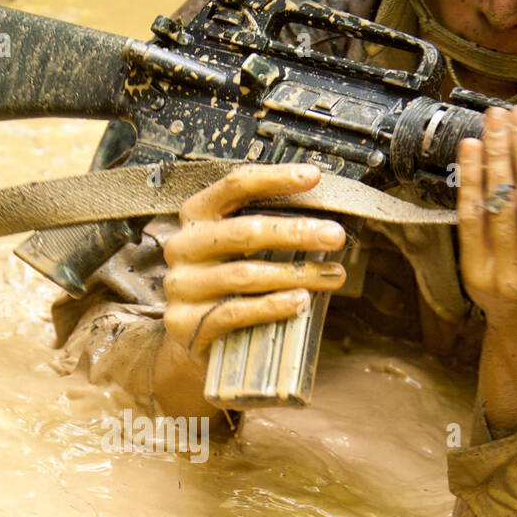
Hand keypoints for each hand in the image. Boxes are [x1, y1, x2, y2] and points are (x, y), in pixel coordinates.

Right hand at [162, 164, 346, 367]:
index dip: (275, 178)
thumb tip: (321, 222)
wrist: (187, 339)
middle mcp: (184, 247)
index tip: (313, 177)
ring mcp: (182, 285)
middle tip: (334, 235)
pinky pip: (236, 311)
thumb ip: (264, 233)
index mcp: (196, 218)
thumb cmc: (221, 288)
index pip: (235, 186)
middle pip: (244, 231)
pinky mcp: (186, 322)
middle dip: (295, 232)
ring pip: (245, 275)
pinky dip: (273, 306)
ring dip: (294, 273)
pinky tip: (300, 302)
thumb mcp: (234, 251)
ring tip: (330, 275)